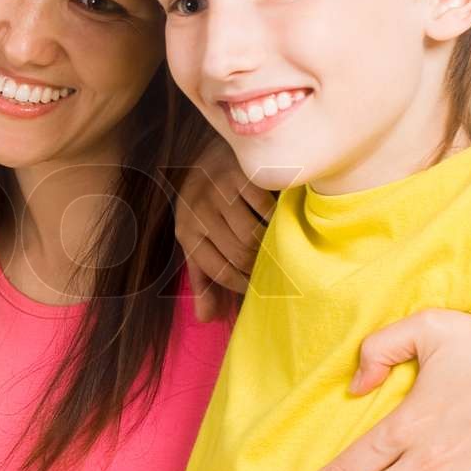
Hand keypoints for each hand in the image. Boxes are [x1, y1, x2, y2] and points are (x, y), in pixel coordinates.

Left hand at [174, 135, 272, 321]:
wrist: (209, 152)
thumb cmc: (207, 205)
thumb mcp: (197, 239)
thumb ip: (202, 277)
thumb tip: (205, 318)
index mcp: (186, 231)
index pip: (219, 271)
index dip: (244, 285)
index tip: (263, 288)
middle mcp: (197, 211)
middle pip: (238, 255)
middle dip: (261, 266)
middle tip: (279, 266)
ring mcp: (217, 191)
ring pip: (252, 235)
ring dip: (271, 244)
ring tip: (282, 246)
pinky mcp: (238, 174)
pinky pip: (264, 207)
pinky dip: (278, 217)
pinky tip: (284, 219)